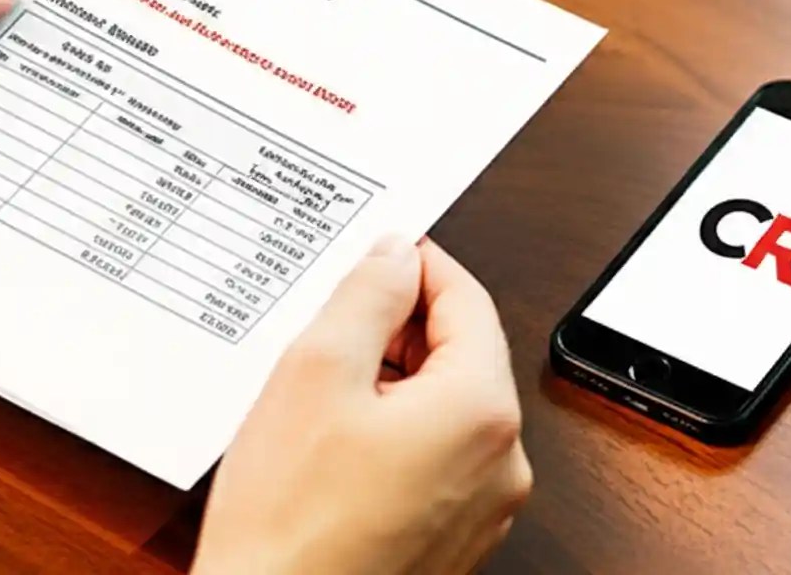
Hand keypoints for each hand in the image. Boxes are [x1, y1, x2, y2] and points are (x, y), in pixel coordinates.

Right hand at [193, 238, 531, 574]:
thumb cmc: (290, 525)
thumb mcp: (316, 372)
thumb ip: (367, 296)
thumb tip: (396, 255)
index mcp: (480, 411)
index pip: (467, 300)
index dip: (419, 264)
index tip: (380, 253)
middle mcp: (500, 462)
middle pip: (463, 354)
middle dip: (403, 325)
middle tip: (336, 320)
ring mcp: (482, 507)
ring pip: (447, 406)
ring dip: (396, 378)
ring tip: (325, 388)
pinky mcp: (453, 536)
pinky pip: (437, 455)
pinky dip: (397, 429)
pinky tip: (338, 439)